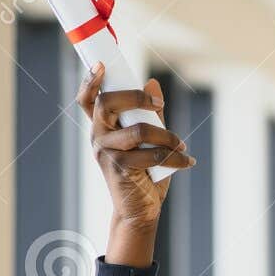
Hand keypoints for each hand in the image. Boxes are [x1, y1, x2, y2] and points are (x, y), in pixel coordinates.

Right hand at [75, 63, 194, 264]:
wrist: (140, 209)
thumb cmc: (144, 172)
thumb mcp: (148, 139)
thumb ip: (149, 113)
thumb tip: (152, 83)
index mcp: (102, 126)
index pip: (87, 99)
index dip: (90, 81)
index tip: (103, 65)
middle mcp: (98, 136)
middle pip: (107, 103)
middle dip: (136, 97)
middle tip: (159, 103)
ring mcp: (106, 152)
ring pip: (138, 130)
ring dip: (167, 135)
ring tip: (181, 146)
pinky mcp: (119, 168)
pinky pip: (151, 154)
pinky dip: (174, 157)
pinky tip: (186, 162)